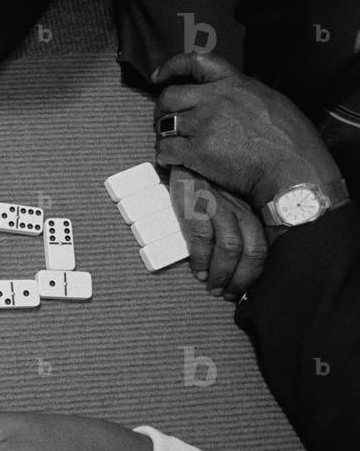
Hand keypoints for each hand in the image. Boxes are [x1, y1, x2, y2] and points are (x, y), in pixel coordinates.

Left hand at [152, 53, 341, 210]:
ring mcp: (203, 124)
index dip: (171, 67)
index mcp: (234, 83)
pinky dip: (164, 158)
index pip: (196, 61)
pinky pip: (164, 150)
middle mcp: (214, 98)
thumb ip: (243, 96)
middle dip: (162, 111)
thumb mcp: (271, 101)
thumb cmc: (292, 141)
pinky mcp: (196, 150)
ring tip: (173, 147)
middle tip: (166, 124)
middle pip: (168, 97)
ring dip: (164, 137)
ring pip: (163, 125)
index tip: (157, 77)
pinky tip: (172, 163)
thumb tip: (229, 100)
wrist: (293, 170)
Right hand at [168, 167, 266, 300]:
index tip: (243, 290)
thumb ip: (237, 225)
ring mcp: (218, 207)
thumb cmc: (208, 183)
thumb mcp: (230, 201)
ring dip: (221, 273)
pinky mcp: (195, 206)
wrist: (187, 157)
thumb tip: (237, 261)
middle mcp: (240, 208)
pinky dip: (201, 260)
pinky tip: (198, 270)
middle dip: (241, 279)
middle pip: (252, 250)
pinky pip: (203, 239)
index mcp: (251, 210)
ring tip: (211, 287)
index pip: (263, 247)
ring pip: (230, 248)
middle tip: (227, 294)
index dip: (255, 274)